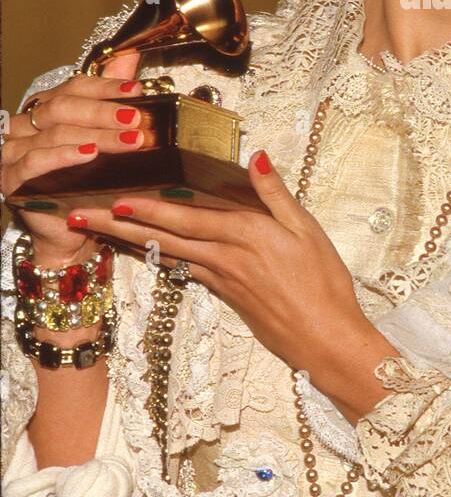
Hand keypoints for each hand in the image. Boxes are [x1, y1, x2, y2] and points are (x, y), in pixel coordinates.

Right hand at [2, 50, 146, 262]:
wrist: (70, 231)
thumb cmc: (86, 182)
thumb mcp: (104, 138)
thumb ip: (111, 97)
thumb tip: (130, 56)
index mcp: (44, 110)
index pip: (74, 87)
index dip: (106, 86)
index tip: (138, 90)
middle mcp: (24, 126)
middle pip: (63, 108)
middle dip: (105, 112)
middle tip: (137, 120)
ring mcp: (13, 152)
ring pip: (54, 134)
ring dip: (96, 135)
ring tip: (129, 139)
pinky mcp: (11, 180)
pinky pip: (35, 162)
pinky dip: (63, 156)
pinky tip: (89, 154)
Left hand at [65, 152, 398, 421]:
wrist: (325, 340)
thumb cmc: (324, 283)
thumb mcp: (308, 230)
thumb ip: (276, 193)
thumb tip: (255, 156)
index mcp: (245, 233)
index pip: (185, 216)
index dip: (147, 208)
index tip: (112, 198)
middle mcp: (224, 255)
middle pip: (163, 235)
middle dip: (118, 226)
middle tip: (79, 217)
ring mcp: (220, 277)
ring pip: (167, 253)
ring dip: (129, 241)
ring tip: (99, 231)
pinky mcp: (224, 294)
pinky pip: (183, 269)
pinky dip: (159, 257)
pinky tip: (147, 251)